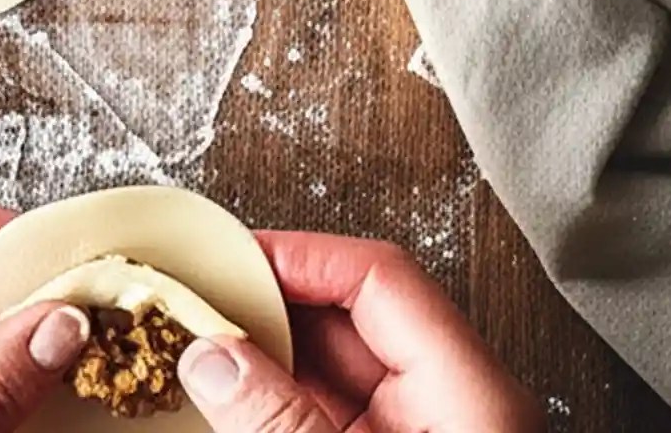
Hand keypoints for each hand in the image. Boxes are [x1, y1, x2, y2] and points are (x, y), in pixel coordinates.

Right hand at [177, 232, 544, 431]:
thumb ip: (282, 420)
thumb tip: (213, 359)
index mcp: (472, 396)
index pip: (382, 278)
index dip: (302, 254)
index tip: (234, 257)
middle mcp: (448, 406)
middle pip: (350, 316)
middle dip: (268, 303)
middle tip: (200, 300)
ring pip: (329, 366)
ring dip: (261, 353)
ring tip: (198, 344)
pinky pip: (322, 410)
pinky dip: (270, 398)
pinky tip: (225, 395)